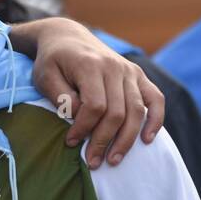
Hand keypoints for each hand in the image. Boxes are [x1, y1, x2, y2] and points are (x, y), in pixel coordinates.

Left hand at [17, 17, 164, 167]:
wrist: (68, 38)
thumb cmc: (53, 61)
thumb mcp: (45, 76)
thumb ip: (61, 96)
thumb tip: (80, 116)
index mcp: (90, 65)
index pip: (94, 105)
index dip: (83, 128)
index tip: (70, 141)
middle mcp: (114, 67)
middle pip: (117, 112)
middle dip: (104, 141)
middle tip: (92, 162)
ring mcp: (129, 71)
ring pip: (136, 110)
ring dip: (126, 139)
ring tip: (114, 160)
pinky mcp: (138, 76)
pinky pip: (155, 98)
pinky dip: (155, 119)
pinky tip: (147, 139)